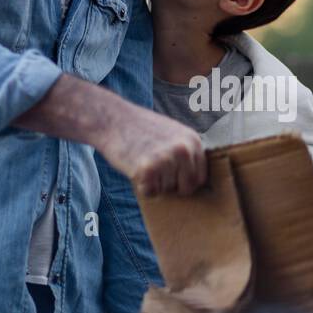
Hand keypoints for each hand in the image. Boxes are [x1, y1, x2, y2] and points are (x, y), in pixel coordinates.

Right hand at [11, 74, 206, 197]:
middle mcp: (184, 150)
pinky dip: (141, 187)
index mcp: (193, 141)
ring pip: (167, 191)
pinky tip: (134, 168)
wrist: (112, 119)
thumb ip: (187, 153)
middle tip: (155, 172)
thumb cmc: (141, 129)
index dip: (185, 182)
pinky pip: (150, 193)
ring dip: (155, 184)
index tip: (172, 178)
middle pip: (187, 188)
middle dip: (172, 186)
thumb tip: (197, 183)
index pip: (200, 177)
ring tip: (142, 162)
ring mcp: (166, 159)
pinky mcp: (148, 169)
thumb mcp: (173, 133)